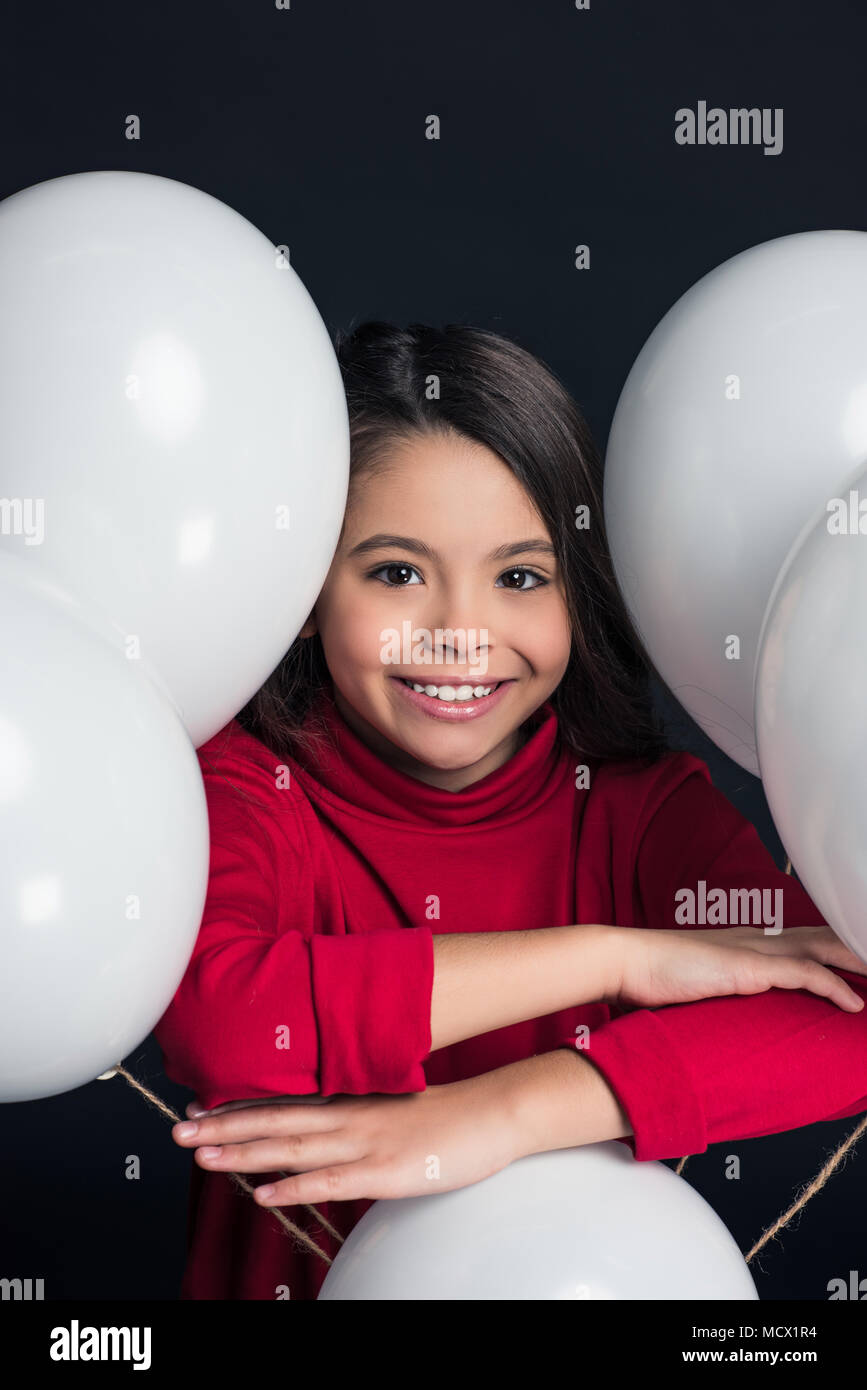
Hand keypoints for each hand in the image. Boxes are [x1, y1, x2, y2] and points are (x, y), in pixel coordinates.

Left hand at [171, 1070, 524, 1205]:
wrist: (493, 1112)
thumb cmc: (443, 1115)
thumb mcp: (389, 1110)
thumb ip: (353, 1118)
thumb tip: (321, 1132)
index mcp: (348, 1101)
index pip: (281, 1103)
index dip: (236, 1107)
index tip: (195, 1108)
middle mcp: (347, 1116)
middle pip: (274, 1121)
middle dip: (223, 1126)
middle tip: (177, 1129)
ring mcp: (364, 1142)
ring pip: (292, 1148)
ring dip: (245, 1153)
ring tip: (202, 1156)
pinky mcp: (385, 1170)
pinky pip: (331, 1182)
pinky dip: (294, 1187)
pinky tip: (264, 1194)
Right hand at [611, 923, 866, 1011]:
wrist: (624, 961)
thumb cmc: (649, 975)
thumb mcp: (693, 982)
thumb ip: (714, 989)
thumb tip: (717, 1008)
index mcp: (743, 941)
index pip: (800, 937)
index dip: (832, 945)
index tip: (856, 959)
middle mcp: (754, 939)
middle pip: (822, 934)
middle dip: (855, 946)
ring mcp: (753, 950)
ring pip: (823, 947)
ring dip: (857, 961)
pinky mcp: (748, 967)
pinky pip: (805, 973)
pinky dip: (835, 987)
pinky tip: (854, 1005)